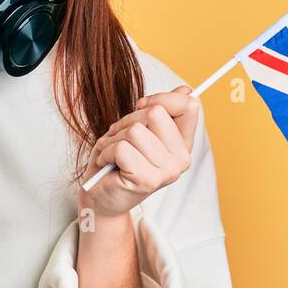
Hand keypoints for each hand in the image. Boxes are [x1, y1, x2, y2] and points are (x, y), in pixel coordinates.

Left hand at [79, 85, 198, 219]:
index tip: (141, 107)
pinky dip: (106, 152)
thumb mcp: (140, 130)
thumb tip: (186, 90)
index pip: (188, 105)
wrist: (100, 197)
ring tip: (112, 154)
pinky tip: (108, 164)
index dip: (160, 99)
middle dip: (128, 121)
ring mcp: (167, 171)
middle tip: (119, 139)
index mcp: (183, 144)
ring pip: (135, 130)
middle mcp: (181, 158)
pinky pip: (121, 148)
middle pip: (154, 113)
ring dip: (113, 139)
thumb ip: (162, 111)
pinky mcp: (147, 181)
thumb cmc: (117, 161)